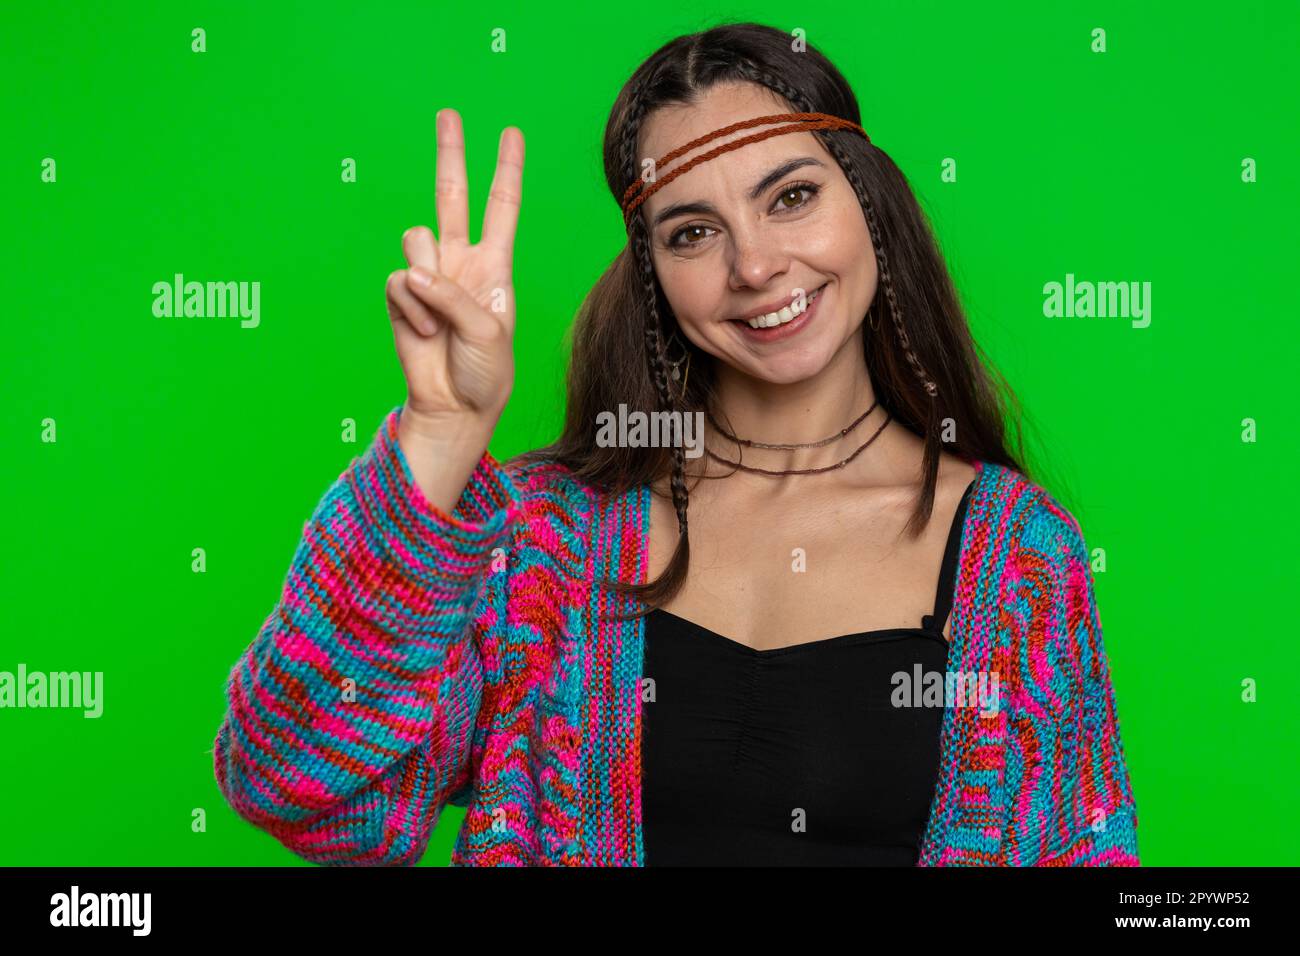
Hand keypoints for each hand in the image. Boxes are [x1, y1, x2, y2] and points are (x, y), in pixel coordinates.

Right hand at [386, 108, 522, 434]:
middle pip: (453, 197)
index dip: (506, 170)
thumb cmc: (485, 372)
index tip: (511, 134)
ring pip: (416, 241)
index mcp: (494, 267)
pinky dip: (410, 308)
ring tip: (439, 318)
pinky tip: (423, 332)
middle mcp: (461, 264)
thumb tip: (411, 272)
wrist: (454, 407)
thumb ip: (452, 295)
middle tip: (449, 113)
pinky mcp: (400, 296)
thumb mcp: (487, 331)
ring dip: (426, 277)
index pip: (501, 208)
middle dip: (451, 155)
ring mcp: (429, 278)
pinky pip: (398, 281)